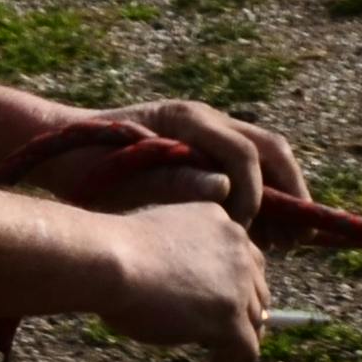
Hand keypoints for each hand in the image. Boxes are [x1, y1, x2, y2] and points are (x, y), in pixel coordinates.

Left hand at [62, 97, 308, 221]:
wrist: (61, 149)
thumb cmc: (87, 167)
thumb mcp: (128, 181)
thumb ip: (176, 182)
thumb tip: (226, 192)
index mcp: (188, 119)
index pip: (246, 151)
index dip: (257, 193)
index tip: (249, 230)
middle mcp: (206, 120)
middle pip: (271, 148)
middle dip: (292, 192)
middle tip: (299, 237)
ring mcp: (207, 133)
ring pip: (266, 159)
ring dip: (282, 198)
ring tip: (285, 241)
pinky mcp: (203, 151)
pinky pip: (248, 170)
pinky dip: (262, 201)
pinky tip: (260, 235)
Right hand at [97, 196, 272, 361]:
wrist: (106, 261)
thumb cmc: (109, 253)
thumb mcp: (154, 244)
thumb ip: (179, 260)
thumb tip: (180, 297)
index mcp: (217, 221)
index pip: (243, 259)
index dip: (237, 289)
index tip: (222, 310)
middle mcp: (236, 245)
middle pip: (255, 291)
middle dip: (242, 318)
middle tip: (222, 345)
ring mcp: (237, 283)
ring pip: (252, 325)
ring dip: (231, 351)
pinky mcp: (231, 317)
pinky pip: (243, 355)